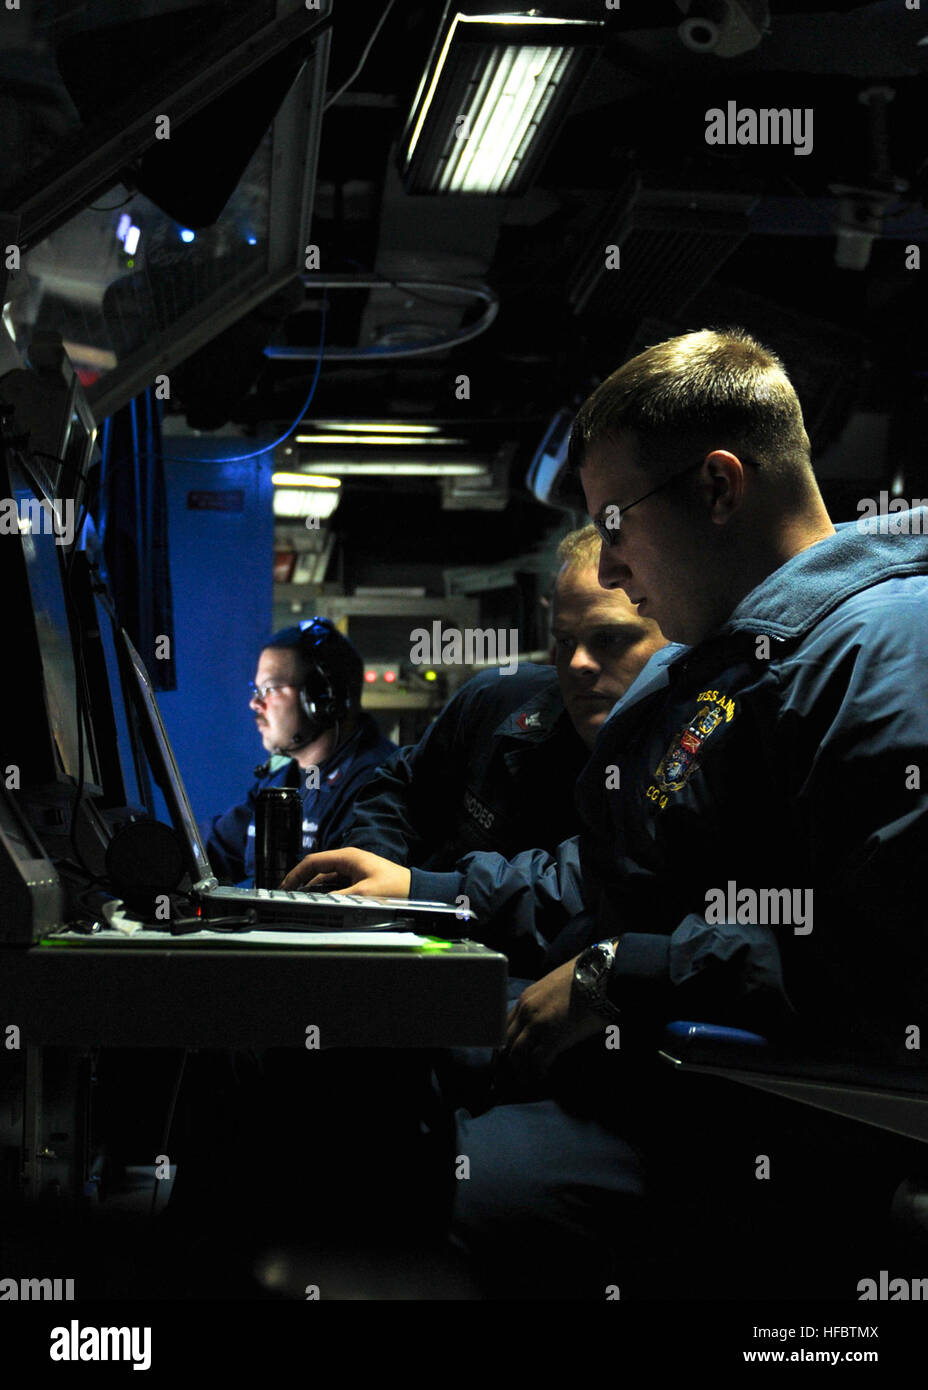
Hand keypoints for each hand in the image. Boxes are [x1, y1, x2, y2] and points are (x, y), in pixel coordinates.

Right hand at [280, 847, 411, 897]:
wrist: (416, 892)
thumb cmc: (395, 888)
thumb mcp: (364, 894)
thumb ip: (339, 898)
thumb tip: (318, 904)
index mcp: (347, 857)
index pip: (313, 862)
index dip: (295, 874)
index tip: (284, 887)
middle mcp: (348, 861)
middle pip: (316, 871)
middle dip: (301, 883)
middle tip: (287, 897)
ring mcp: (352, 870)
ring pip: (324, 880)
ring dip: (313, 890)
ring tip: (299, 903)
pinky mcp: (357, 880)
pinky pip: (334, 886)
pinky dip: (324, 894)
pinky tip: (318, 904)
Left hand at [504, 956, 605, 1079]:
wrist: (601, 975)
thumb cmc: (583, 980)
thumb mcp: (554, 987)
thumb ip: (544, 1002)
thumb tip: (547, 1018)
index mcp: (526, 999)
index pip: (505, 1025)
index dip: (505, 1042)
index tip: (506, 1056)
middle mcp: (526, 1011)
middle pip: (506, 1041)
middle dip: (507, 1060)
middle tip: (511, 1074)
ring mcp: (538, 1024)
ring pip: (516, 1054)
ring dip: (520, 1070)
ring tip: (527, 1080)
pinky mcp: (553, 1038)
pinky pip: (537, 1061)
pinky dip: (538, 1072)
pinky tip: (544, 1076)